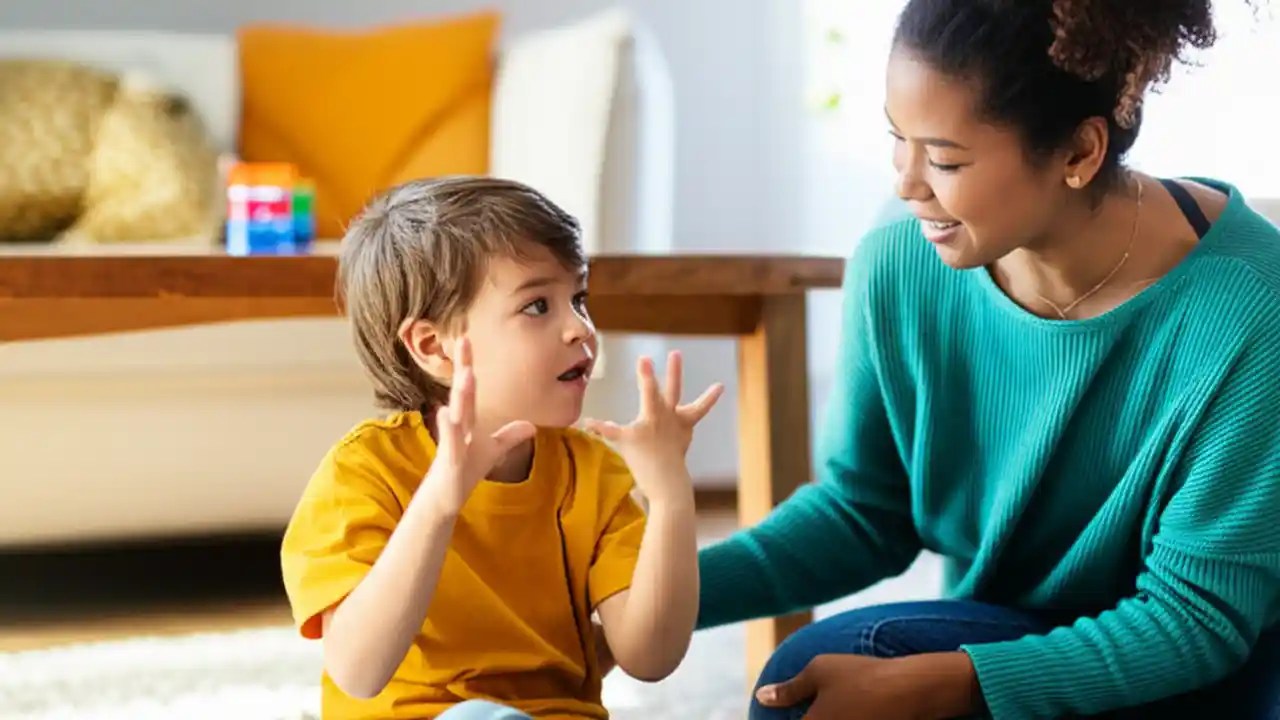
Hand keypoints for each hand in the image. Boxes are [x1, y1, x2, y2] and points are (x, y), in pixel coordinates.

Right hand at [425, 337, 534, 514]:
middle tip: (464, 341)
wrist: (444, 499)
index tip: (467, 338)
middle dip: (464, 367)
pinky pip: (450, 443)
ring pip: (458, 414)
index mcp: (467, 420)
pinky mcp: (450, 461)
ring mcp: (452, 443)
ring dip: (461, 394)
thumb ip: (509, 436)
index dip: (468, 363)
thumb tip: (531, 425)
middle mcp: (457, 426)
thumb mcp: (492, 451)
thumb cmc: (465, 471)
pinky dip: (448, 428)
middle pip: (461, 392)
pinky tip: (446, 412)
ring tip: (467, 373)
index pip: (468, 387)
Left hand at [582, 351, 721, 500]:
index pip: (700, 408)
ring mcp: (651, 426)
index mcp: (681, 423)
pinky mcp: (632, 438)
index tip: (720, 385)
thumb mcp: (680, 444)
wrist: (668, 488)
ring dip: (648, 378)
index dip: (710, 398)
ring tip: (645, 361)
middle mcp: (668, 420)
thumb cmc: (672, 468)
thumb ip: (679, 429)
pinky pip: (612, 430)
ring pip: (651, 397)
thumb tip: (682, 432)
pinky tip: (588, 421)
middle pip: (673, 392)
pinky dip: (599, 426)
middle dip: (674, 373)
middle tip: (675, 353)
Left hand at [755, 653, 979, 719]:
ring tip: (824, 710)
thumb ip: (788, 689)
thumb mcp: (819, 672)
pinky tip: (840, 713)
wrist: (910, 690)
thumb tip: (761, 697)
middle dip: (805, 718)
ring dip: (819, 719)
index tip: (790, 713)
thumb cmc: (861, 675)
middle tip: (807, 710)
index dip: (785, 718)